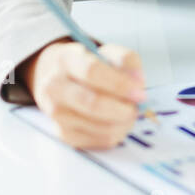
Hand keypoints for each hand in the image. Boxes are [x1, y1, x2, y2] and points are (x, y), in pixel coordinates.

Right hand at [19, 38, 145, 149]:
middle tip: (137, 108)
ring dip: (123, 123)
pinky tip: (117, 122)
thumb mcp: (108, 53)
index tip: (140, 92)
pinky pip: (99, 140)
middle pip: (92, 103)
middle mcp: (54, 87)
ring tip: (129, 112)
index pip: (92, 72)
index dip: (119, 84)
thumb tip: (138, 82)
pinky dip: (116, 133)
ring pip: (99, 126)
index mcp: (66, 60)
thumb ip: (127, 60)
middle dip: (122, 109)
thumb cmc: (90, 66)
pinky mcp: (63, 134)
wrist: (62, 80)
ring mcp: (56, 113)